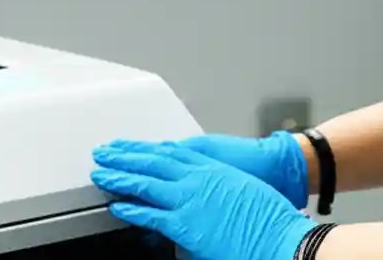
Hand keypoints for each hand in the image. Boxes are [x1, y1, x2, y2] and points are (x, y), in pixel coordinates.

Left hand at [91, 141, 316, 259]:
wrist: (281, 234)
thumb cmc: (269, 215)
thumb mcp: (240, 190)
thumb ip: (215, 188)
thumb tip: (203, 195)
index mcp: (210, 168)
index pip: (169, 154)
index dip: (146, 150)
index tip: (131, 147)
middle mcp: (197, 178)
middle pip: (151, 162)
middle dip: (125, 156)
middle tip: (104, 152)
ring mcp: (189, 200)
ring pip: (145, 183)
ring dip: (120, 177)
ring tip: (101, 173)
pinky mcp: (185, 224)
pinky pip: (150, 214)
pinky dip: (131, 209)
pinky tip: (117, 205)